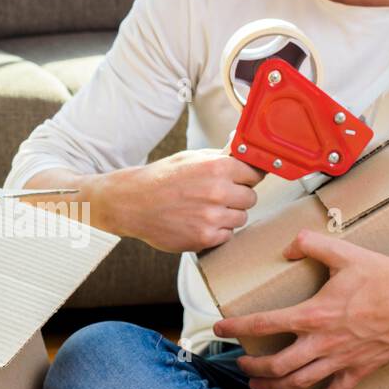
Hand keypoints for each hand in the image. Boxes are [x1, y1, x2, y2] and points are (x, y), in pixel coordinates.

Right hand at [96, 149, 263, 251]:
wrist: (132, 203)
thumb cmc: (161, 178)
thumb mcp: (190, 157)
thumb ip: (220, 156)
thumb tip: (242, 151)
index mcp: (217, 166)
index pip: (256, 173)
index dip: (246, 177)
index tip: (239, 180)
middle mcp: (218, 191)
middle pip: (251, 198)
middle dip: (237, 197)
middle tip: (217, 196)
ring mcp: (212, 217)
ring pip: (241, 218)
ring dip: (228, 215)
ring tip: (204, 210)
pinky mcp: (205, 237)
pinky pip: (227, 235)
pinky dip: (216, 231)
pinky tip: (198, 222)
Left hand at [212, 229, 388, 388]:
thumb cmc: (385, 277)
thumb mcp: (344, 253)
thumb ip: (310, 245)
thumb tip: (288, 247)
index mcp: (313, 314)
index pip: (264, 323)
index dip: (237, 328)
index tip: (220, 330)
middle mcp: (322, 342)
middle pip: (276, 364)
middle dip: (252, 366)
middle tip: (239, 363)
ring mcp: (340, 359)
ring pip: (298, 382)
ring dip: (273, 387)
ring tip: (256, 386)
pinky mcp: (359, 370)